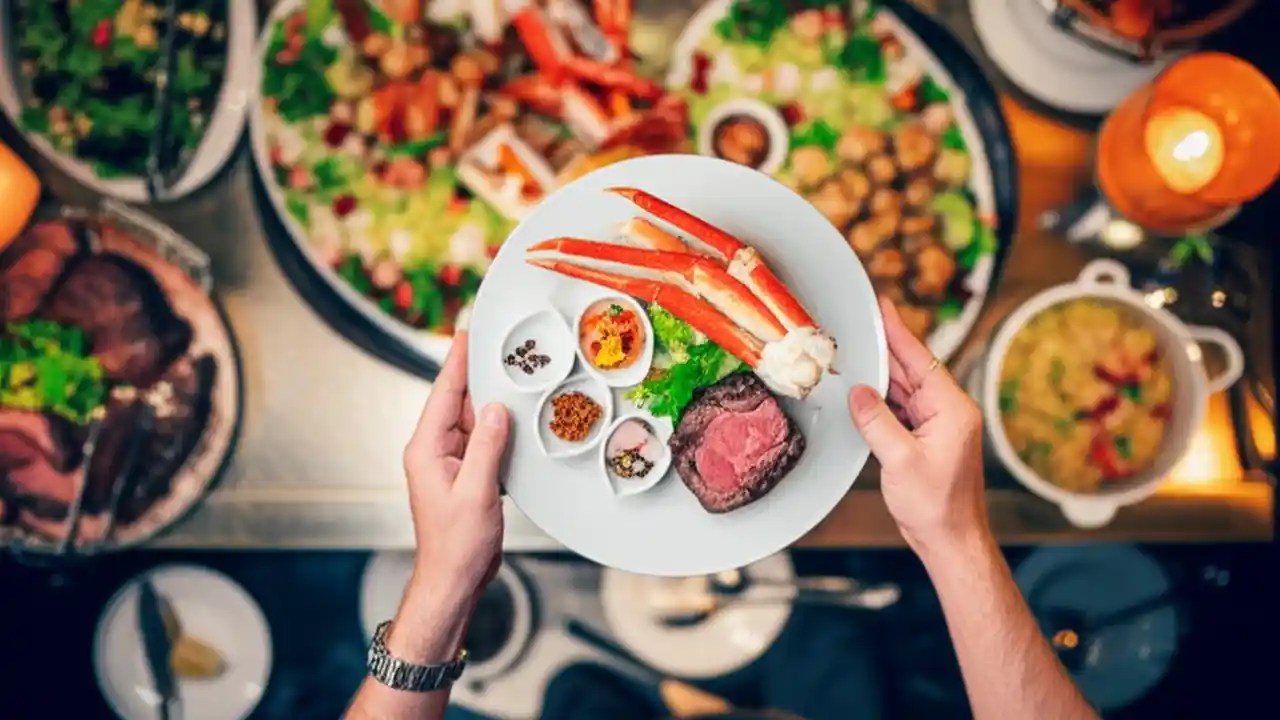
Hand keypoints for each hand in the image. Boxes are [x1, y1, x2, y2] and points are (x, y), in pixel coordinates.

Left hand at [402, 331, 510, 607]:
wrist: (453, 579)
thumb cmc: (456, 544)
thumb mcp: (476, 492)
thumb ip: (485, 447)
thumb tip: (494, 408)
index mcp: (426, 450)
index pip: (442, 394)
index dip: (457, 362)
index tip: (467, 333)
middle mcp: (433, 451)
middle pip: (456, 401)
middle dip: (477, 373)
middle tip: (498, 344)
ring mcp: (449, 462)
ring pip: (471, 419)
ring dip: (490, 399)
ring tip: (511, 372)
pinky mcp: (465, 473)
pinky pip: (480, 439)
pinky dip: (496, 425)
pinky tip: (513, 415)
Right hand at [848, 298, 989, 558]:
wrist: (952, 540)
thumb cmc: (936, 507)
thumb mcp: (900, 461)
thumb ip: (877, 422)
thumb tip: (858, 392)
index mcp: (951, 409)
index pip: (920, 359)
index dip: (897, 331)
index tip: (881, 305)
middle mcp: (948, 411)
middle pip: (911, 370)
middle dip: (883, 348)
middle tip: (857, 323)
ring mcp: (938, 424)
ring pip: (904, 389)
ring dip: (879, 375)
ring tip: (853, 351)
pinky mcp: (927, 438)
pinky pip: (901, 409)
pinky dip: (881, 399)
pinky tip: (862, 390)